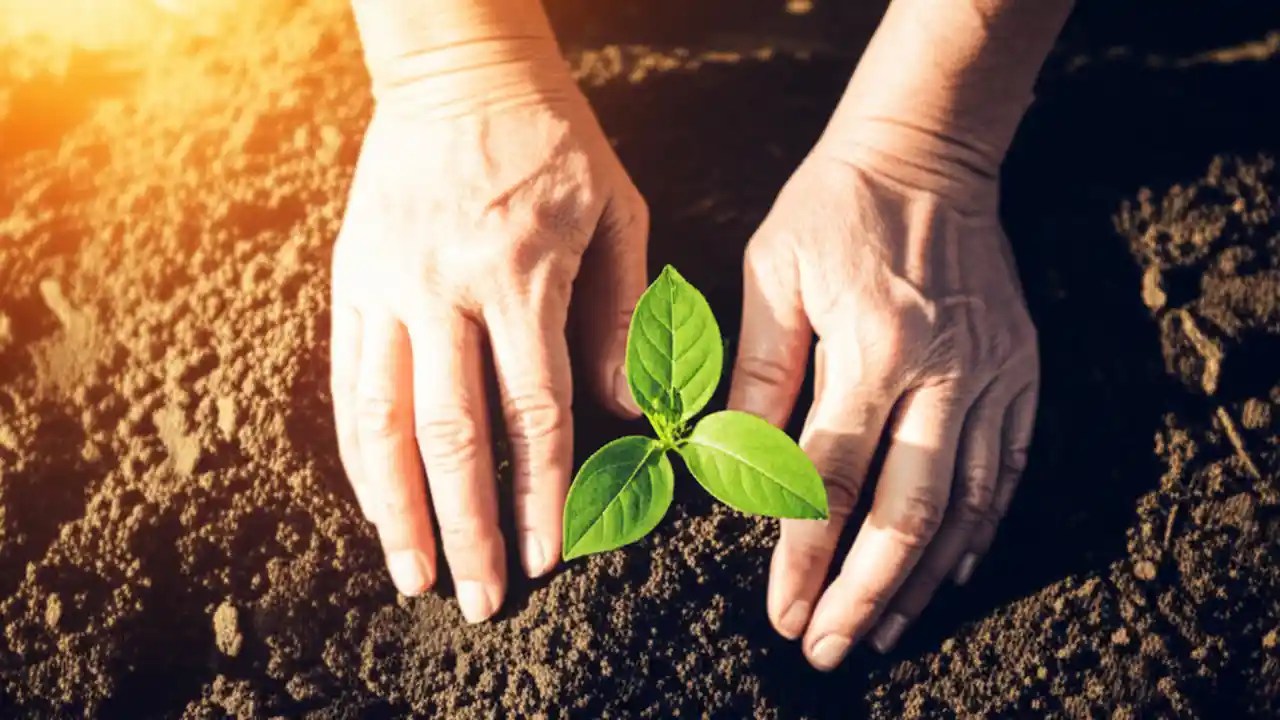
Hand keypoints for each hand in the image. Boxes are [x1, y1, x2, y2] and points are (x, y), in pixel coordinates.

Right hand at [330, 64, 646, 621]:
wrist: (459, 69)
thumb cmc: (554, 140)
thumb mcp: (618, 212)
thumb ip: (623, 312)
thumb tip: (624, 410)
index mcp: (521, 274)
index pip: (535, 412)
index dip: (543, 493)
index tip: (548, 555)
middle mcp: (445, 289)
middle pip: (454, 435)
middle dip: (467, 527)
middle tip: (478, 598)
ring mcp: (388, 287)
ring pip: (382, 421)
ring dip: (397, 508)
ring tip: (411, 574)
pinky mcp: (351, 281)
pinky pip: (347, 382)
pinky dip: (359, 452)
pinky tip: (374, 501)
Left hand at [728, 146, 1037, 667]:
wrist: (929, 150)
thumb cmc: (834, 207)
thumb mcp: (771, 273)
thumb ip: (757, 371)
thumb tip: (728, 458)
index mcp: (874, 347)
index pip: (830, 478)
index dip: (803, 555)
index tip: (782, 613)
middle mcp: (943, 371)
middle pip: (908, 512)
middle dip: (864, 592)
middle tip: (828, 648)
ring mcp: (993, 373)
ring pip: (967, 505)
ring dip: (926, 579)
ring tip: (885, 631)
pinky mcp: (1020, 368)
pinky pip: (1008, 468)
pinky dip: (982, 528)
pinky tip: (954, 569)